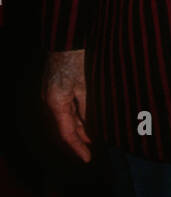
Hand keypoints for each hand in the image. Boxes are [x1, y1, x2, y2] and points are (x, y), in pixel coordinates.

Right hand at [42, 48, 91, 162]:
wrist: (67, 37)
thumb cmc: (77, 59)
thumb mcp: (87, 85)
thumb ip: (89, 107)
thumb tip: (93, 126)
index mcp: (56, 103)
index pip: (67, 133)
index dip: (78, 147)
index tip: (88, 159)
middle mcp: (50, 101)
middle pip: (65, 127)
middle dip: (79, 140)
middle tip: (92, 151)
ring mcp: (52, 95)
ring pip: (66, 119)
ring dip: (79, 129)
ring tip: (93, 139)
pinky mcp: (56, 88)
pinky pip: (66, 108)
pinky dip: (77, 116)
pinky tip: (88, 120)